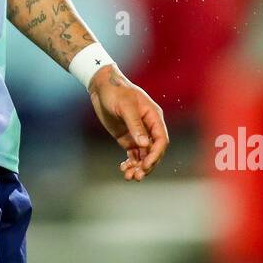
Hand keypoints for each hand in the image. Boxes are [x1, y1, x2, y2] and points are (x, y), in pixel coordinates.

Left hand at [87, 64, 168, 180]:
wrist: (101, 86)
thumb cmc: (116, 91)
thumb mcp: (125, 106)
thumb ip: (135, 125)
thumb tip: (145, 144)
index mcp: (154, 117)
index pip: (161, 140)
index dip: (156, 154)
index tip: (145, 165)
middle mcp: (149, 127)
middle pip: (154, 151)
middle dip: (147, 165)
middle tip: (136, 176)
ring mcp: (138, 133)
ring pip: (144, 155)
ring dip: (138, 167)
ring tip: (128, 176)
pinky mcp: (127, 138)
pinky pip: (134, 154)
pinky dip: (131, 163)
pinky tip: (123, 168)